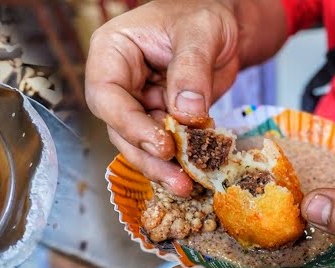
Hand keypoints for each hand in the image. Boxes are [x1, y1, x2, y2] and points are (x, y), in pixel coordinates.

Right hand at [85, 0, 242, 196]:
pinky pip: (161, 144)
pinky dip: (178, 160)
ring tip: (184, 184)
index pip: (106, 95)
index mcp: (112, 51)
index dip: (128, 123)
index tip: (160, 144)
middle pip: (119, 126)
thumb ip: (191, 69)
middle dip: (146, 155)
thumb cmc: (205, 12)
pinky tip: (193, 174)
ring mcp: (136, 101)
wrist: (228, 24)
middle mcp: (117, 81)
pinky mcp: (157, 118)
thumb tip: (186, 114)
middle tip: (173, 176)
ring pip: (138, 143)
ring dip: (160, 166)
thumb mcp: (200, 32)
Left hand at [163, 170, 334, 267]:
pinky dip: (244, 205)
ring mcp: (309, 239)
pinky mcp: (312, 213)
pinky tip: (215, 192)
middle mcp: (309, 262)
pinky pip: (270, 213)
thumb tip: (310, 208)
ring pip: (252, 243)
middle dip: (202, 265)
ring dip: (214, 235)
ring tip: (174, 223)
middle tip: (157, 251)